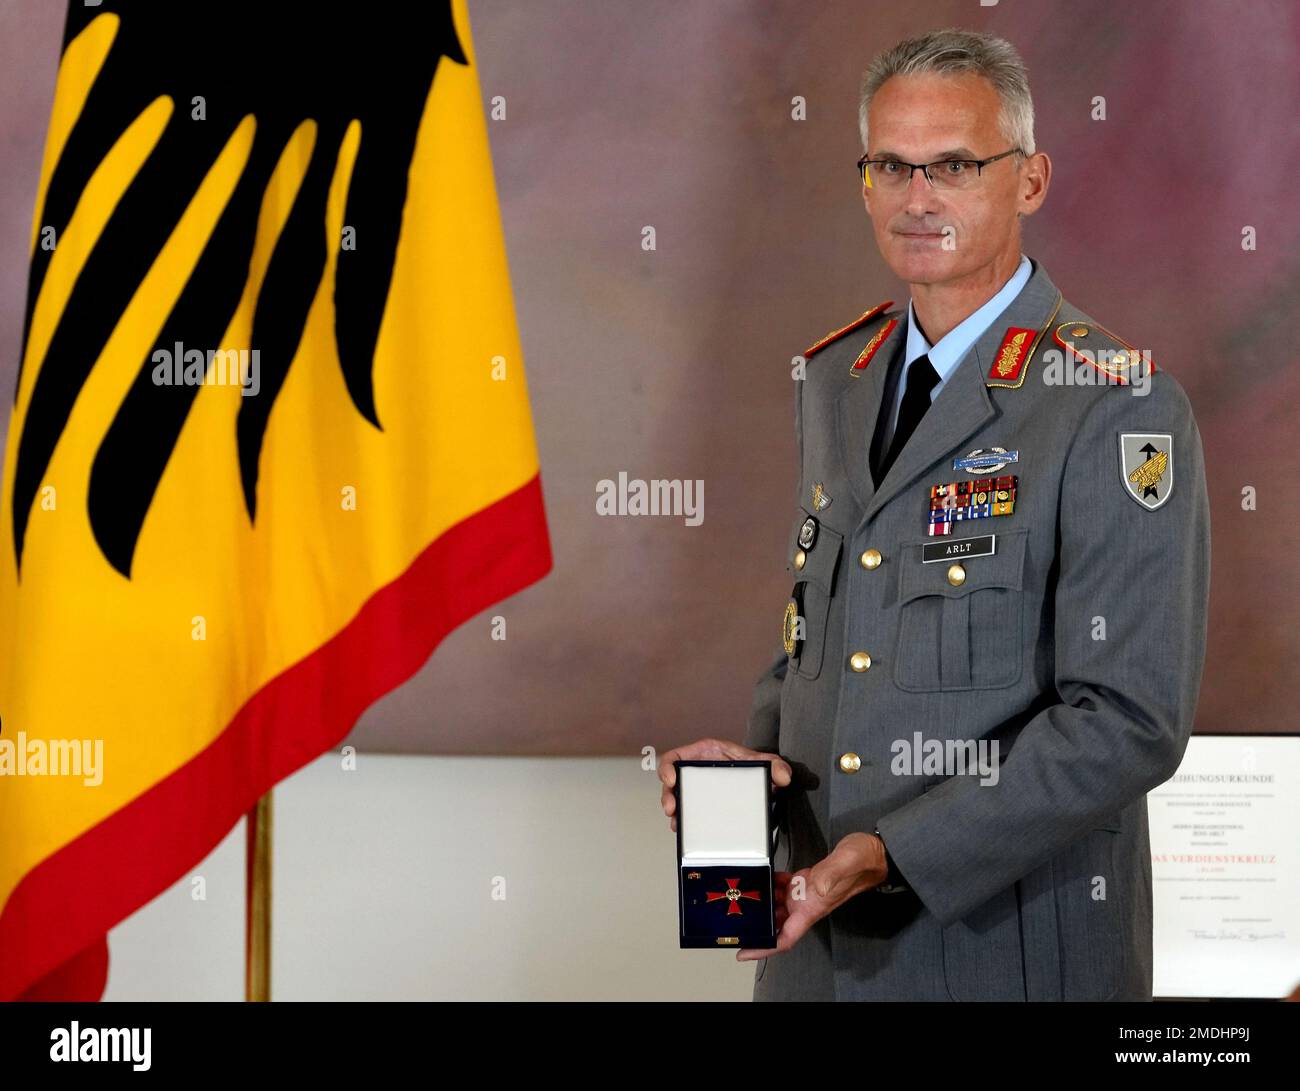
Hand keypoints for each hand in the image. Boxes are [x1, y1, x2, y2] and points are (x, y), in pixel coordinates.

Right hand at [657, 738, 790, 831]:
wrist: (759, 782)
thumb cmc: (754, 766)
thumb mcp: (764, 761)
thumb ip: (775, 765)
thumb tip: (784, 777)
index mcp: (702, 755)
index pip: (675, 757)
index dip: (667, 768)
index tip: (670, 779)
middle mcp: (695, 774)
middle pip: (671, 783)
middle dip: (667, 797)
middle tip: (672, 809)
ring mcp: (696, 792)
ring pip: (677, 801)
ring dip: (674, 814)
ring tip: (678, 825)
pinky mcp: (702, 808)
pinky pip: (688, 815)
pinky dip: (685, 825)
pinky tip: (687, 833)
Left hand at [737, 832, 886, 961]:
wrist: (874, 852)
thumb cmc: (865, 861)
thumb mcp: (846, 864)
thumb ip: (832, 874)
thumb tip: (817, 884)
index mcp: (813, 907)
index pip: (785, 938)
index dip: (764, 948)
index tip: (745, 951)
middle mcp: (808, 904)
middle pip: (776, 924)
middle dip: (757, 925)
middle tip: (735, 921)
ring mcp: (807, 892)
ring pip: (777, 905)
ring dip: (762, 902)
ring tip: (743, 897)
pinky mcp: (807, 879)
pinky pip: (784, 886)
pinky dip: (772, 883)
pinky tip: (765, 877)